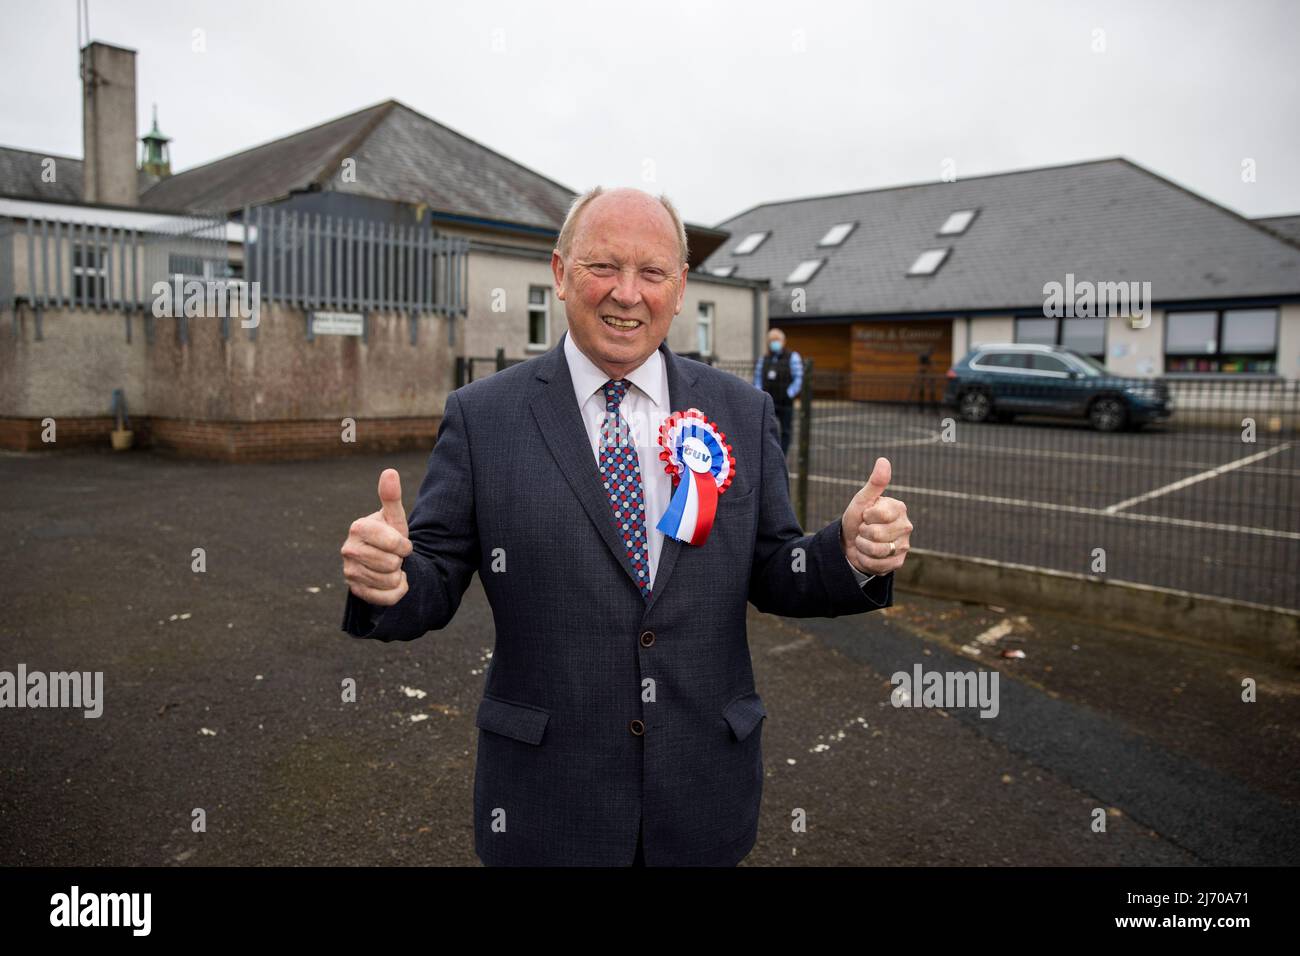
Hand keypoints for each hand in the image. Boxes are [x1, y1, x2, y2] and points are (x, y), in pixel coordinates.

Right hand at [341, 468, 413, 605]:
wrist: (383, 558)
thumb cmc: (389, 534)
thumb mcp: (394, 517)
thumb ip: (392, 497)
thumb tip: (390, 472)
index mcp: (357, 528)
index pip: (393, 543)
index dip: (404, 545)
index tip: (402, 544)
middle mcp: (348, 550)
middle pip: (391, 564)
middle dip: (400, 561)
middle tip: (393, 556)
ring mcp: (349, 572)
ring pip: (389, 581)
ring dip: (398, 575)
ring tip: (391, 567)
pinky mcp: (356, 591)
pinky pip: (387, 598)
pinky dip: (397, 592)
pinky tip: (391, 582)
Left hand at [841, 456, 910, 575]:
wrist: (851, 543)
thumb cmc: (858, 518)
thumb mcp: (862, 500)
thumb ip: (875, 483)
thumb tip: (883, 460)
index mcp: (899, 508)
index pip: (879, 515)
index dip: (865, 517)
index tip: (865, 516)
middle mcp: (906, 526)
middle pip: (877, 534)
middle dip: (863, 533)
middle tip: (864, 530)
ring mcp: (904, 545)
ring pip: (877, 551)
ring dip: (863, 547)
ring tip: (865, 542)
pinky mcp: (899, 562)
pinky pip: (879, 565)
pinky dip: (867, 560)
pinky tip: (868, 555)